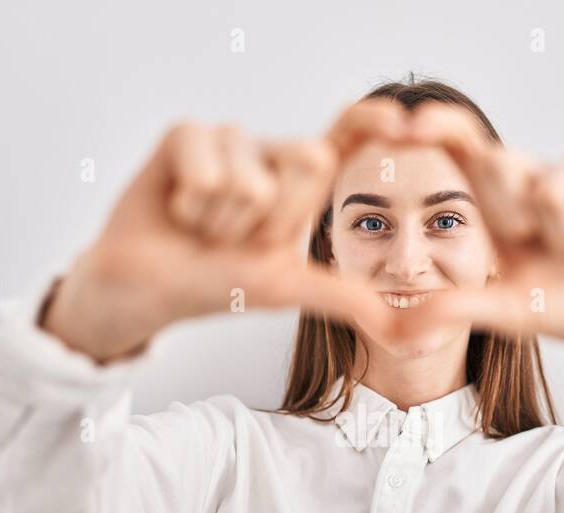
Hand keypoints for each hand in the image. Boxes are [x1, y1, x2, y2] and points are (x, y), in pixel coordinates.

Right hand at [43, 101, 411, 361]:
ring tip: (203, 226)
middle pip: (306, 160)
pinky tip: (176, 209)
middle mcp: (269, 153)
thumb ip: (351, 301)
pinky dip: (190, 203)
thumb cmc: (218, 284)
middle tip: (236, 237)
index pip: (342, 140)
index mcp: (299, 181)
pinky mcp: (186, 134)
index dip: (369, 125)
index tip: (401, 125)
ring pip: (250, 174)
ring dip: (223, 220)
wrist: (149, 288)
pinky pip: (206, 163)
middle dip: (272, 220)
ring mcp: (228, 140)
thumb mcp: (290, 290)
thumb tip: (414, 336)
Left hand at [403, 104, 563, 364]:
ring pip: (548, 189)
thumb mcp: (509, 311)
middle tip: (544, 252)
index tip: (407, 128)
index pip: (464, 148)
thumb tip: (406, 324)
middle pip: (496, 162)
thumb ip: (459, 307)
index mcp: (500, 202)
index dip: (438, 129)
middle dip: (514, 221)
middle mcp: (536, 176)